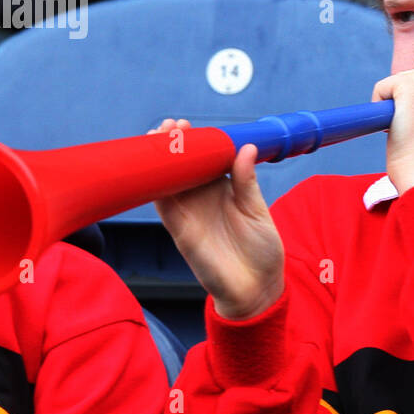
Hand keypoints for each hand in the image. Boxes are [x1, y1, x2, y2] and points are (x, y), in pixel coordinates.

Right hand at [149, 118, 284, 319]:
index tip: (188, 125)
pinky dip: (155, 187)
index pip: (203, 159)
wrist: (258, 288)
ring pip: (167, 181)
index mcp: (222, 189)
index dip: (194, 142)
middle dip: (172, 145)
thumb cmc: (262, 250)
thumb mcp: (257, 210)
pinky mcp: (181, 231)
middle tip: (170, 126)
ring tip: (157, 138)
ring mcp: (189, 213)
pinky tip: (152, 169)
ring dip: (160, 161)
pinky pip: (163, 206)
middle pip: (180, 166)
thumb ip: (247, 182)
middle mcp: (201, 198)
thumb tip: (246, 148)